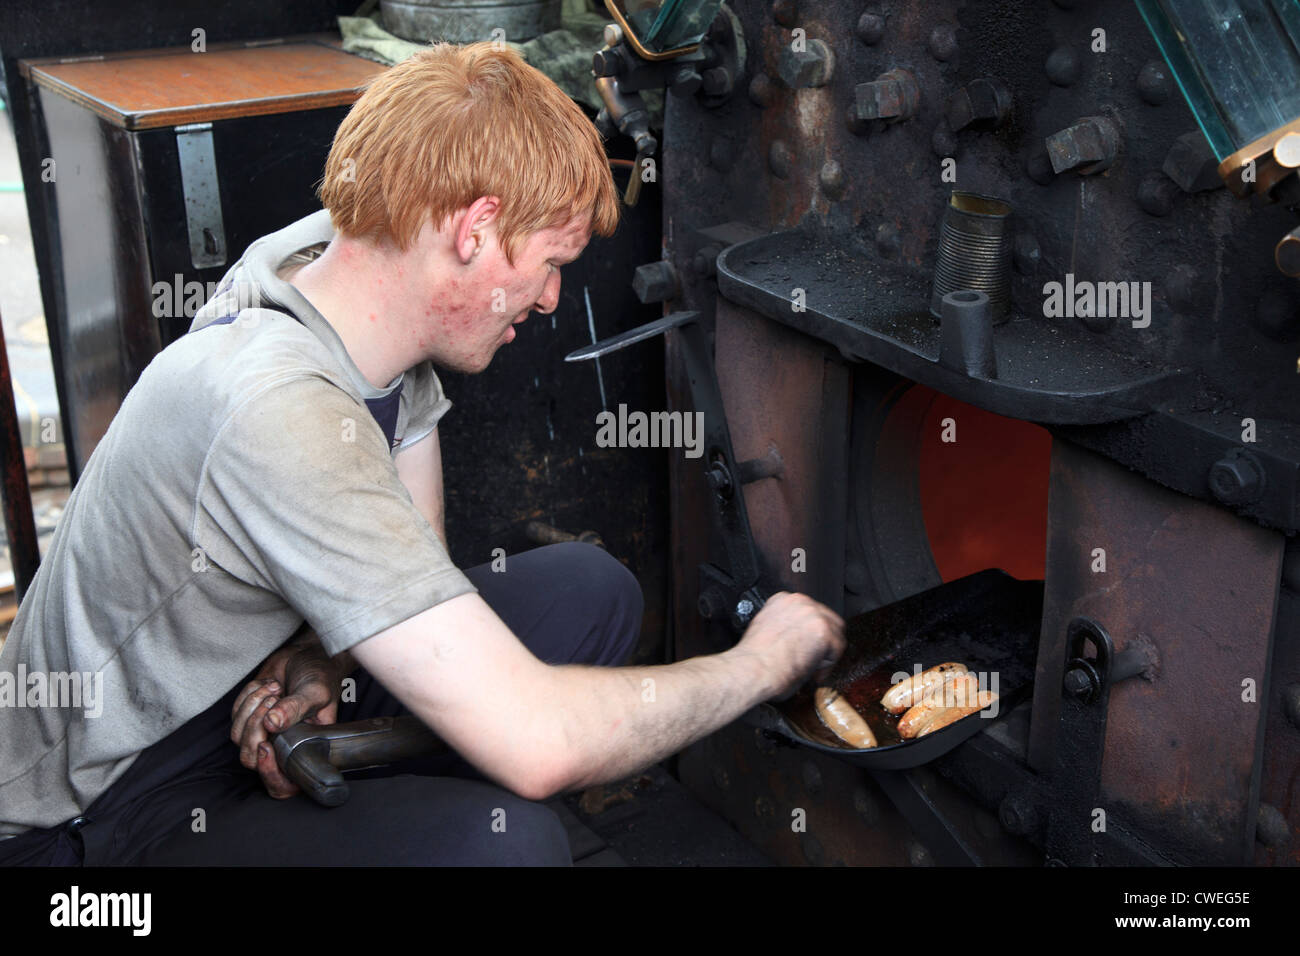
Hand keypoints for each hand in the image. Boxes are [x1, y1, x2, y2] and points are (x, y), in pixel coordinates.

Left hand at [230, 631, 348, 797]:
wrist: (309, 653)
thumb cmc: (321, 675)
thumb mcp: (317, 691)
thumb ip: (296, 709)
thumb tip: (272, 724)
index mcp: (305, 749)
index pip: (283, 784)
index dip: (270, 773)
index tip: (266, 747)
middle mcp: (282, 746)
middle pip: (251, 759)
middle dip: (255, 729)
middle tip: (274, 701)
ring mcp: (263, 733)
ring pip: (238, 737)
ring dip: (252, 707)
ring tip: (275, 688)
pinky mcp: (248, 716)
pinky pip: (234, 715)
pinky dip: (248, 695)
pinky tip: (268, 684)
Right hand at [732, 591, 845, 698]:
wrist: (751, 669)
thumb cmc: (753, 659)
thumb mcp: (765, 629)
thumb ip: (783, 626)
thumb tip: (795, 639)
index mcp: (782, 599)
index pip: (809, 612)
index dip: (810, 632)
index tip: (806, 645)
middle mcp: (799, 602)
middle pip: (826, 618)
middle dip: (823, 640)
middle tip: (814, 658)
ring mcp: (813, 614)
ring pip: (835, 632)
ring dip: (827, 651)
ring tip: (812, 667)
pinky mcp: (823, 630)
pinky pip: (838, 648)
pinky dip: (828, 664)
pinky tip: (813, 672)